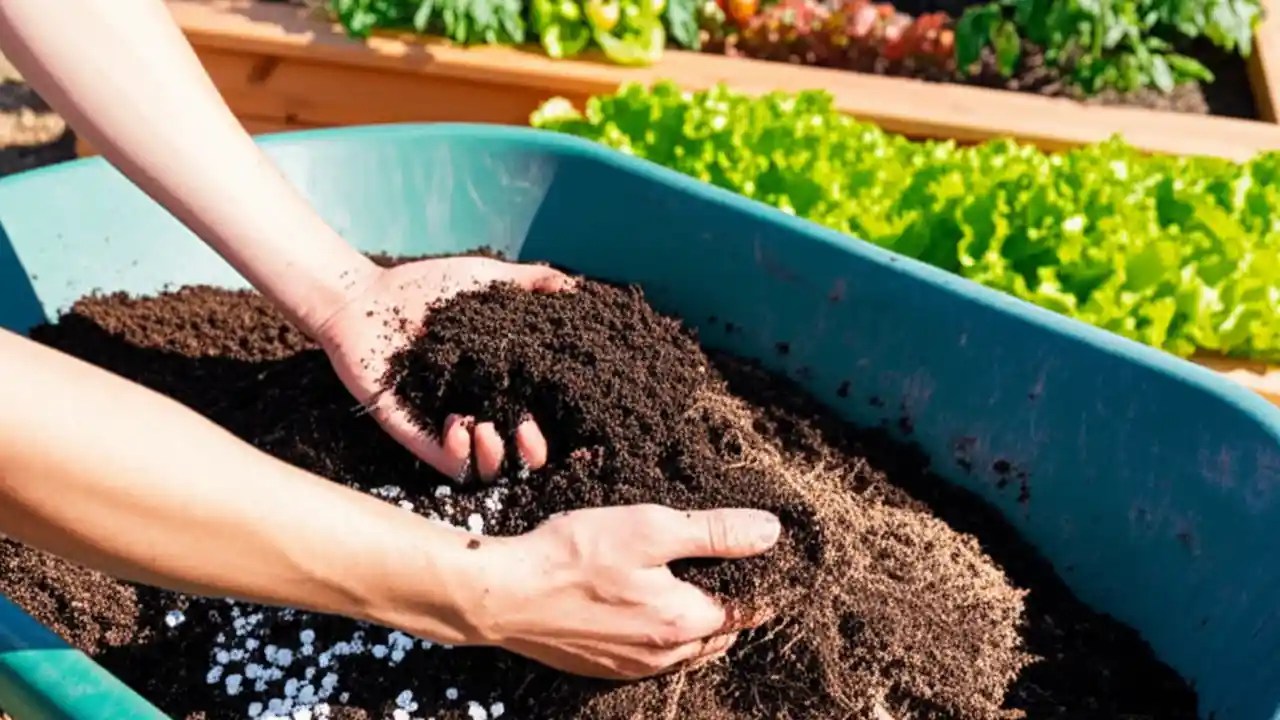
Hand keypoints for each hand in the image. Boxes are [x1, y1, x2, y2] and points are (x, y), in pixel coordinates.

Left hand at [314, 256, 573, 481]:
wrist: (363, 295)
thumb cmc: (424, 287)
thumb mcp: (485, 279)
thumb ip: (530, 283)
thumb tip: (576, 288)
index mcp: (503, 381)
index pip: (543, 416)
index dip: (563, 427)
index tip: (580, 422)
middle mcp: (480, 408)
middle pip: (519, 456)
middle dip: (533, 454)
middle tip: (527, 432)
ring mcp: (446, 424)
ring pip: (482, 468)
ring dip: (494, 457)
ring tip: (486, 429)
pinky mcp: (411, 431)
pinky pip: (440, 462)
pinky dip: (455, 453)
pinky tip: (457, 423)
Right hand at [472, 504, 781, 679]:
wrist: (504, 595)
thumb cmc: (575, 556)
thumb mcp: (651, 528)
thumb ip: (714, 533)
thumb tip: (771, 532)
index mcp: (682, 622)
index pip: (741, 613)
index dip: (756, 590)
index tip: (763, 570)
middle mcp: (661, 655)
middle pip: (714, 638)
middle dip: (729, 611)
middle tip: (733, 577)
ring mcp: (628, 667)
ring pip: (682, 652)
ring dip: (695, 627)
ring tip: (695, 592)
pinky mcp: (599, 667)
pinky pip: (648, 657)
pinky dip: (661, 637)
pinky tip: (646, 611)